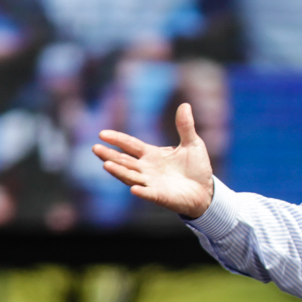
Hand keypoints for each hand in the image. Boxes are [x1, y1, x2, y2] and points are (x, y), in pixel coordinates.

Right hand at [92, 103, 214, 219]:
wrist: (206, 190)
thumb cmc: (196, 167)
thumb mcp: (192, 143)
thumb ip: (185, 126)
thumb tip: (185, 104)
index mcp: (152, 155)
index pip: (130, 145)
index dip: (117, 139)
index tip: (102, 134)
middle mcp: (147, 169)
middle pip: (124, 161)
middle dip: (110, 155)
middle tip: (95, 148)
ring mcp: (151, 183)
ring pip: (131, 176)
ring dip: (119, 171)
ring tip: (106, 165)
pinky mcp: (160, 196)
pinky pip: (149, 193)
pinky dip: (141, 191)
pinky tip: (133, 189)